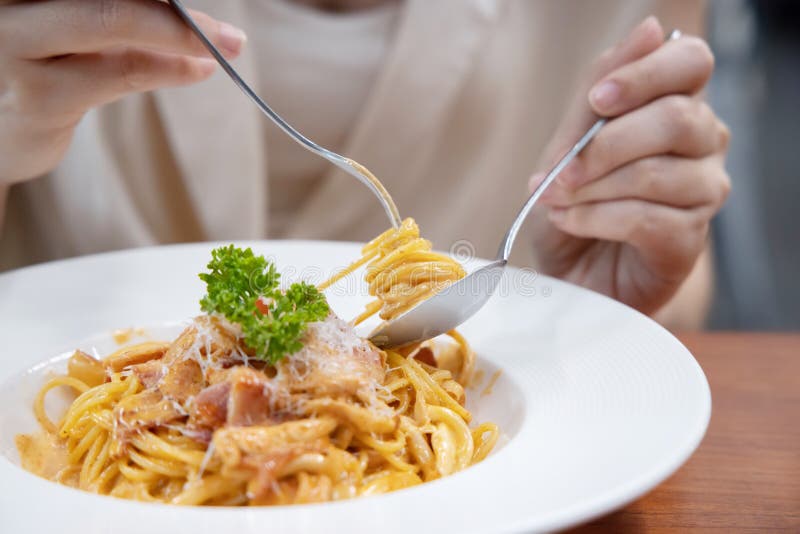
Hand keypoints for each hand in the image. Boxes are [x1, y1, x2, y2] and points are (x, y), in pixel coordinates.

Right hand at [0, 0, 246, 183]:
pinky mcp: (37, 98)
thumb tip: (190, 13)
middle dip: (176, 8)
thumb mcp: (71, 31)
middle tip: (231, 32)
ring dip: (182, 35)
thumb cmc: (40, 70)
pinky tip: (196, 69)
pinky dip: (167, 69)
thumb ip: (117, 15)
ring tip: (226, 46)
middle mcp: (9, 7)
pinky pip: (118, 72)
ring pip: (111, 22)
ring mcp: (14, 45)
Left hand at [529, 16, 729, 316]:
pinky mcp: (689, 239)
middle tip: (556, 172)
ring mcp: (702, 192)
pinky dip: (595, 218)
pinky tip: (571, 221)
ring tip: (558, 201)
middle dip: (602, 146)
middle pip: (675, 118)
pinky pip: (646, 217)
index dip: (645, 74)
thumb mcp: (568, 145)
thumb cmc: (573, 205)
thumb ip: (598, 93)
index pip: (689, 62)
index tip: (599, 101)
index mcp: (675, 105)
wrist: (568, 272)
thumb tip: (649, 30)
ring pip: (656, 172)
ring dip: (591, 188)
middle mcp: (702, 143)